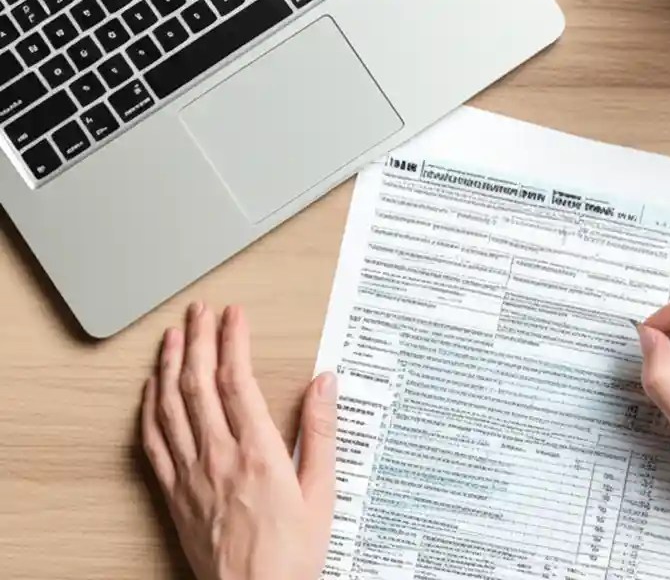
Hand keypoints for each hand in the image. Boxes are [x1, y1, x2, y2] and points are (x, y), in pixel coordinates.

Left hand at [139, 303, 336, 579]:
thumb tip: (325, 384)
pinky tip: (151, 391)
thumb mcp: (323, 492)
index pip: (237, 380)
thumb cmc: (291, 554)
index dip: (233, 341)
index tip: (235, 316)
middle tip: (201, 311)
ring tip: (172, 336)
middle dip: (198, 339)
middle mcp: (218, 457)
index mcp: (257, 453)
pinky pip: (152, 442)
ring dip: (169, 365)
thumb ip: (321, 432)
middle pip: (198, 384)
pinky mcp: (173, 494)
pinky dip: (149, 409)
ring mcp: (190, 475)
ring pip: (170, 406)